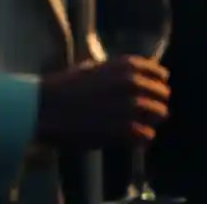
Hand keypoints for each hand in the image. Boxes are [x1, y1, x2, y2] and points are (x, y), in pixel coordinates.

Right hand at [35, 56, 169, 147]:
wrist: (44, 108)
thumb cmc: (64, 88)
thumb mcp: (94, 67)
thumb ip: (119, 71)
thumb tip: (141, 75)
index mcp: (127, 66)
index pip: (160, 74)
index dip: (157, 84)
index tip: (153, 91)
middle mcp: (133, 83)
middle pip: (163, 94)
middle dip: (156, 103)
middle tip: (148, 113)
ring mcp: (130, 106)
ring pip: (160, 114)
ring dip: (152, 121)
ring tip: (141, 126)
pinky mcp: (123, 128)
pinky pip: (147, 135)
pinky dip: (143, 138)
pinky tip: (134, 139)